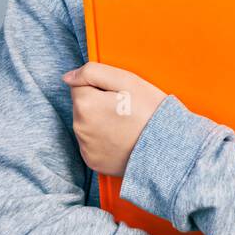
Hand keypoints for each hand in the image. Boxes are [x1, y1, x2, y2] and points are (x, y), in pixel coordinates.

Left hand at [61, 62, 167, 177]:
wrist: (166, 149)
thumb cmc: (150, 112)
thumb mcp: (127, 80)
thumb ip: (93, 72)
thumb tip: (68, 77)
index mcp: (85, 104)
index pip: (80, 85)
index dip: (101, 87)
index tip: (119, 95)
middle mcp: (80, 127)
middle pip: (82, 106)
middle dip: (98, 104)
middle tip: (125, 110)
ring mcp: (86, 147)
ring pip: (87, 124)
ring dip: (100, 121)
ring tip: (125, 125)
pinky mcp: (93, 161)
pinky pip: (92, 144)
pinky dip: (103, 140)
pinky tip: (121, 139)